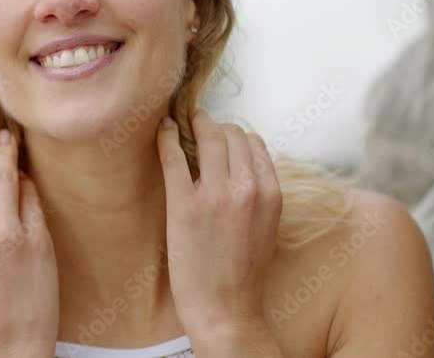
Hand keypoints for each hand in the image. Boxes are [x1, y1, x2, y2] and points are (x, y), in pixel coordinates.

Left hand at [155, 108, 282, 332]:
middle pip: (231, 133)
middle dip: (214, 126)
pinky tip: (163, 130)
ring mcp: (215, 195)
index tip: (221, 135)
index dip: (235, 135)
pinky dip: (166, 137)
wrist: (226, 310)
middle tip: (198, 125)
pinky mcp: (184, 205)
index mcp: (270, 193)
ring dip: (194, 125)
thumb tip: (244, 166)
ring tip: (181, 124)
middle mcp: (247, 188)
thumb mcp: (267, 226)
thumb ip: (260, 194)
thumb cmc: (244, 273)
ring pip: (207, 136)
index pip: (254, 142)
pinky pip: (173, 157)